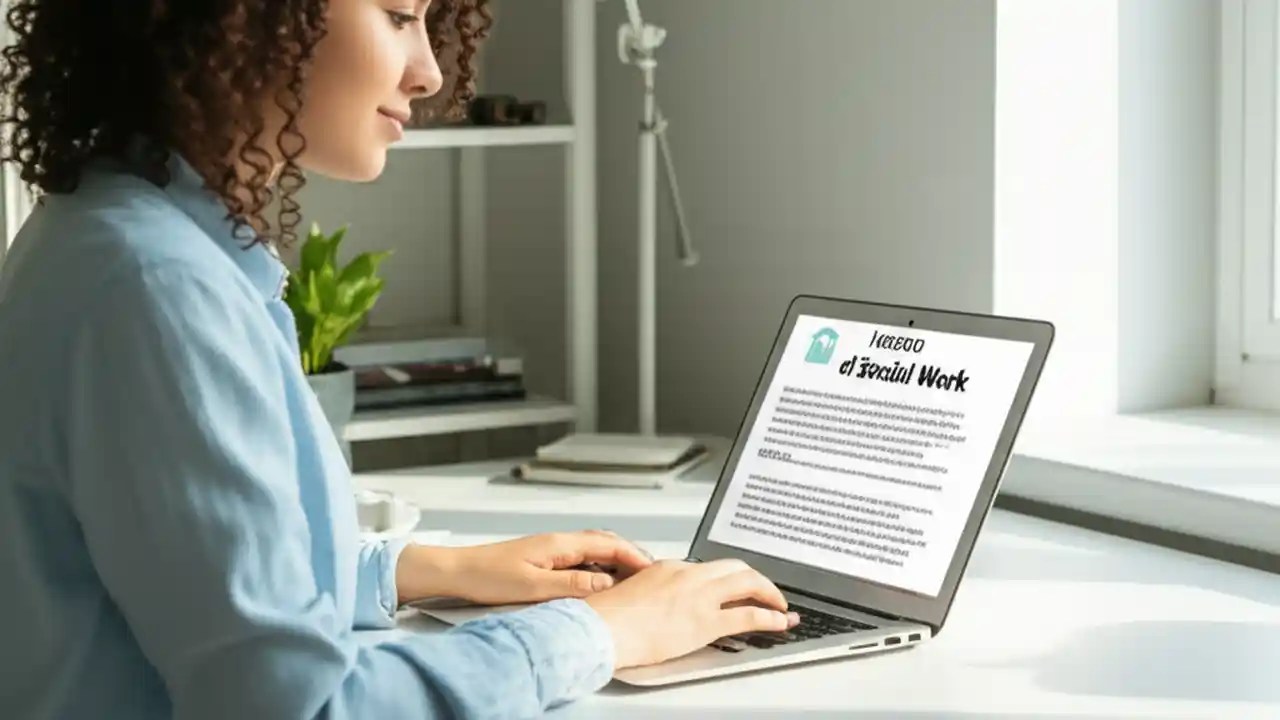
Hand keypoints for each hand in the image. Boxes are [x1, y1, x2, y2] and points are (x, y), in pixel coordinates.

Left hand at [396, 530, 653, 605]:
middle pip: (606, 542)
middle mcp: (559, 541)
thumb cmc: (489, 575)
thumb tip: (606, 584)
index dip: (634, 556)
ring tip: (631, 577)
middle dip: (631, 555)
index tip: (653, 568)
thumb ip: (573, 585)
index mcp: (560, 544)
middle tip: (650, 572)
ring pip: (594, 549)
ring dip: (615, 560)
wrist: (458, 571)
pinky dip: (598, 565)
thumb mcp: (534, 586)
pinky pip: (581, 557)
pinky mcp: (544, 557)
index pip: (609, 545)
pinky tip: (599, 581)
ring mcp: (552, 548)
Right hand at [584, 558, 799, 668]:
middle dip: (756, 578)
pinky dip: (770, 617)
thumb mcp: (632, 593)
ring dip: (770, 593)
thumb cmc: (607, 617)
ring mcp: (699, 597)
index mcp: (668, 567)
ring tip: (780, 606)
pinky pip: (749, 615)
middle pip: (735, 567)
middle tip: (766, 590)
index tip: (733, 586)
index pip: (708, 568)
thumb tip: (658, 604)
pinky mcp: (706, 622)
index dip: (727, 578)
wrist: (600, 628)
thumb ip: (652, 593)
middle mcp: (688, 576)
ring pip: (748, 583)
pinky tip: (778, 622)